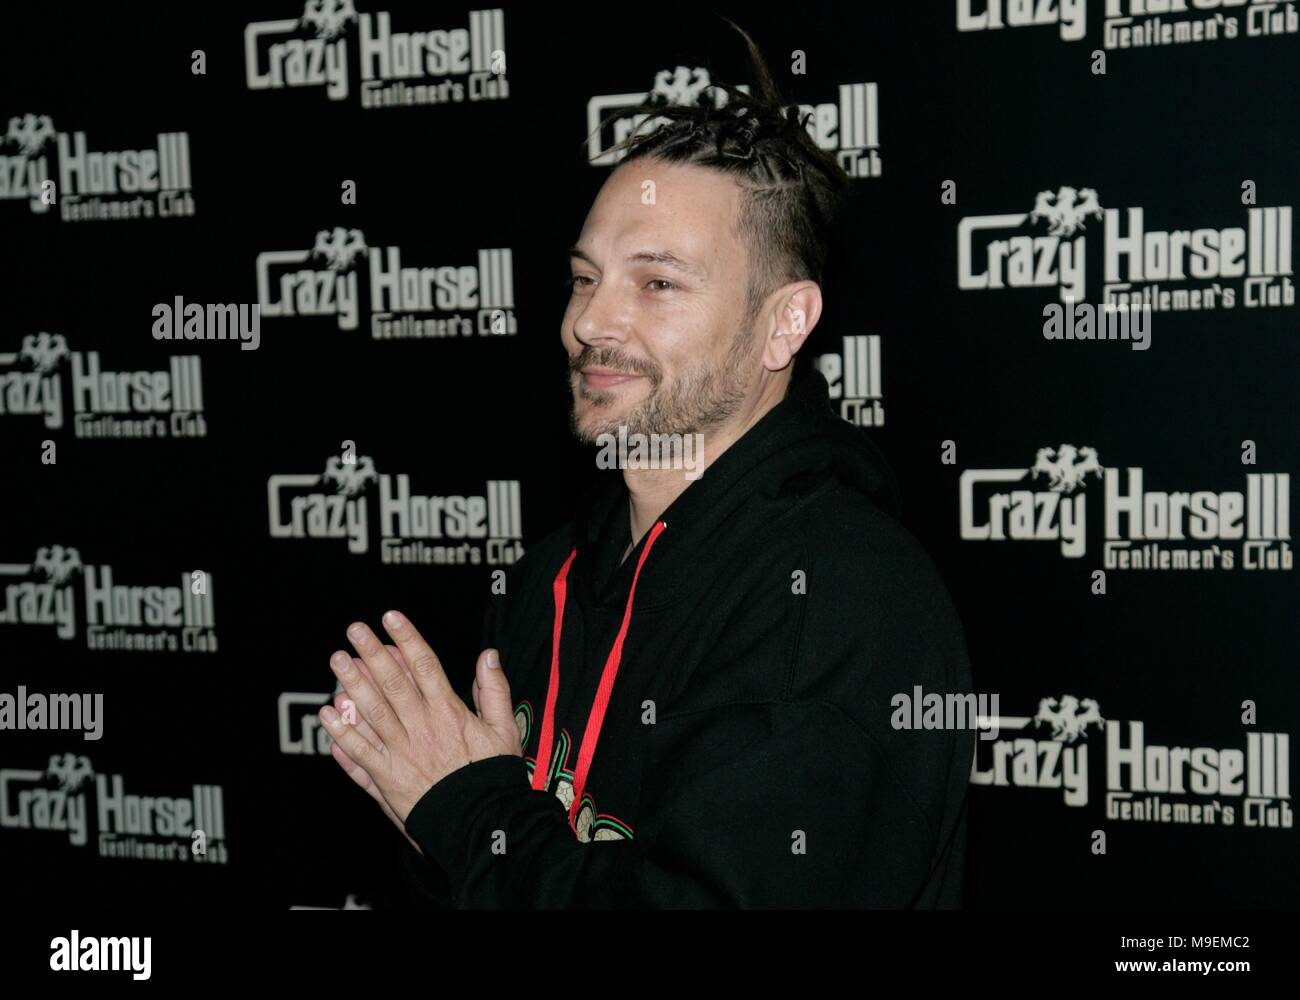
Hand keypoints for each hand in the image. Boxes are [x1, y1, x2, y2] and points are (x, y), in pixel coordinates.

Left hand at [320, 610, 521, 839]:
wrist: (481, 822)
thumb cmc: (493, 777)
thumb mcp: (505, 730)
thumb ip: (495, 690)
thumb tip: (489, 656)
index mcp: (450, 712)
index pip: (425, 666)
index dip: (407, 638)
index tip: (392, 617)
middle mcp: (423, 727)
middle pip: (394, 682)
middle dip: (372, 653)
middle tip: (355, 630)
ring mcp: (402, 752)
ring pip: (373, 712)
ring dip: (352, 685)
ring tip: (337, 661)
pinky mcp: (388, 778)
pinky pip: (361, 753)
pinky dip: (342, 734)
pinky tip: (328, 715)